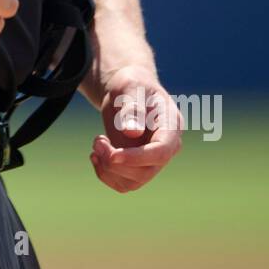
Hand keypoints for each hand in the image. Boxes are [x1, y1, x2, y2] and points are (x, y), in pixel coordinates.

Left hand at [90, 65, 182, 192]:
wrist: (127, 92)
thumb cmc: (132, 85)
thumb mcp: (130, 87)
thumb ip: (132, 108)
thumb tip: (132, 133)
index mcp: (171, 126)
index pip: (161, 152)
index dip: (137, 157)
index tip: (112, 155)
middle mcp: (166, 148)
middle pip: (145, 171)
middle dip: (115, 162)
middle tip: (97, 140)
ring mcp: (152, 160)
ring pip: (132, 182)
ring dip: (108, 169)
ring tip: (97, 143)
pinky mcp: (137, 168)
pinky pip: (122, 184)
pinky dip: (105, 174)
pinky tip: (96, 155)